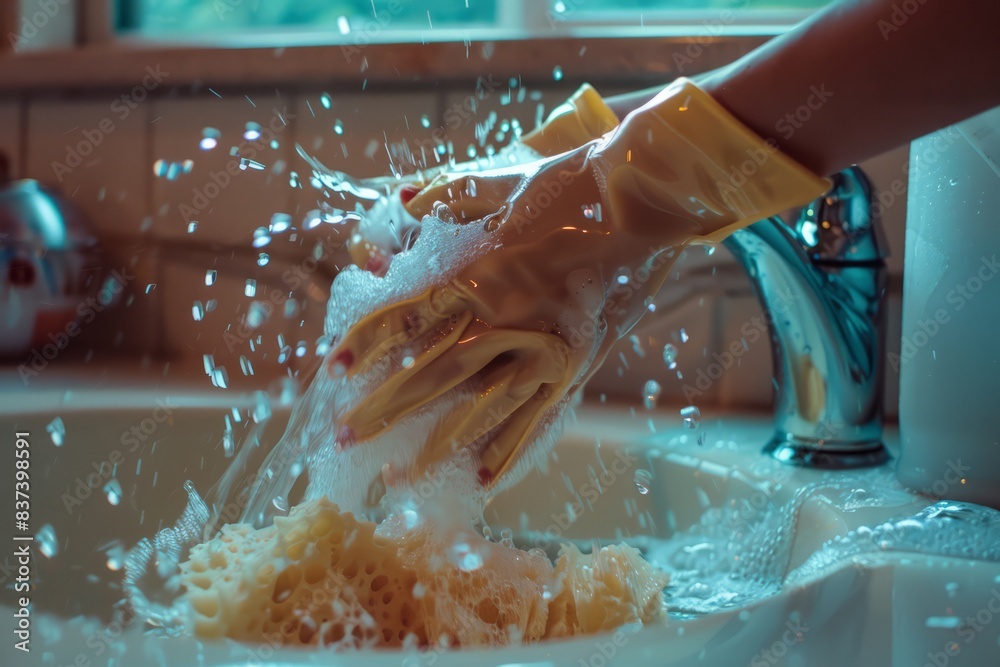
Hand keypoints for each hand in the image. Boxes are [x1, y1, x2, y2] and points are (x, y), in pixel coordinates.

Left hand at [331, 78, 829, 488]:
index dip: (366, 346)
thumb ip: (446, 196)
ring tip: (397, 476)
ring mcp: (537, 348)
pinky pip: (533, 417)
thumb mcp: (495, 182)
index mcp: (473, 275)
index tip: (334, 372)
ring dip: (432, 445)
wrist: (630, 203)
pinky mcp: (570, 365)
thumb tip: (404, 200)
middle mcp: (499, 319)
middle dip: (382, 409)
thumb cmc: (560, 186)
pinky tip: (479, 480)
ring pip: (475, 409)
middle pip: (427, 375)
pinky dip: (506, 450)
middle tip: (344, 438)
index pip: (404, 318)